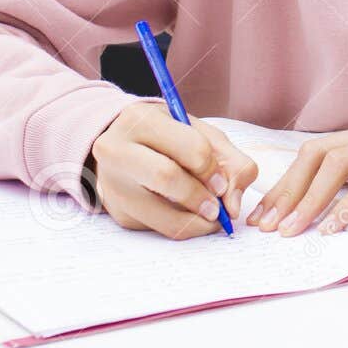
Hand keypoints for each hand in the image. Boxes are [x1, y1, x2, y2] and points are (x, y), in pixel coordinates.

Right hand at [90, 105, 258, 239]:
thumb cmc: (166, 136)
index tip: (222, 184)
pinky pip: (156, 228)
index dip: (212, 170)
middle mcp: (117, 150)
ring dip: (195, 222)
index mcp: (142, 119)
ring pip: (160, 215)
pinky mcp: (118, 212)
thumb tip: (234, 205)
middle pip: (167, 178)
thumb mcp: (198, 133)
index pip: (189, 147)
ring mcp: (113, 184)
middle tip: (218, 209)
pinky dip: (180, 226)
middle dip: (201, 198)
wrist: (121, 146)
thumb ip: (229, 160)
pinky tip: (187, 215)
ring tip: (209, 218)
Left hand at [246, 117, 347, 237]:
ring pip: (337, 164)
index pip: (312, 152)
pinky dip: (347, 206)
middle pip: (316, 153)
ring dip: (309, 199)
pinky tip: (331, 228)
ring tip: (291, 230)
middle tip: (268, 224)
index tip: (265, 213)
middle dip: (288, 190)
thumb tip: (315, 198)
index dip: (285, 182)